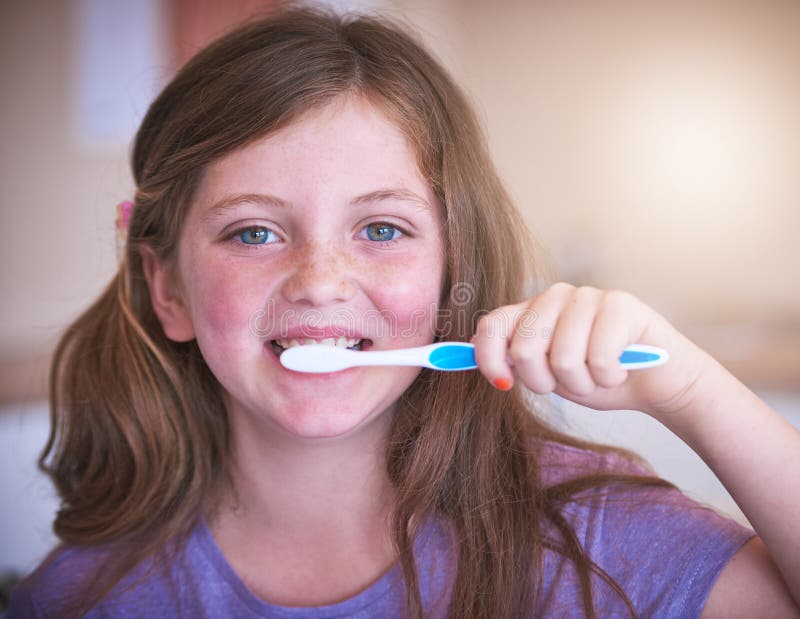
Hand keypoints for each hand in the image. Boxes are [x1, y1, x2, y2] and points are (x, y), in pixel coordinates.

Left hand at [472, 282, 719, 420]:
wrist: (657, 383)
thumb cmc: (597, 378)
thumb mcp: (548, 375)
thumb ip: (513, 361)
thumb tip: (470, 344)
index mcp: (531, 311)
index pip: (492, 326)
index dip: (488, 360)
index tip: (504, 386)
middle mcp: (555, 296)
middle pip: (524, 349)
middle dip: (545, 383)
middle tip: (571, 383)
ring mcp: (588, 296)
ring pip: (563, 359)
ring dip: (583, 384)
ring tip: (598, 377)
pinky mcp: (621, 304)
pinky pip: (599, 358)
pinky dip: (609, 378)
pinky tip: (621, 369)